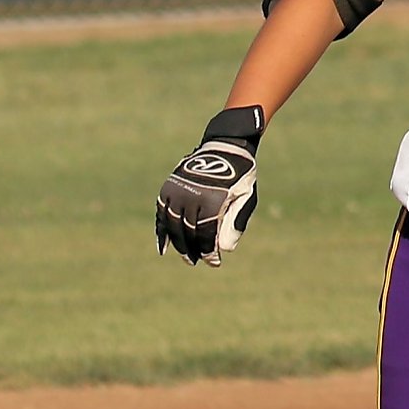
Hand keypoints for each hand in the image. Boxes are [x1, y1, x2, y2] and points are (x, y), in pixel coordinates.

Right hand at [155, 106, 263, 266]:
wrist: (224, 146)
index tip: (213, 262)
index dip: (209, 251)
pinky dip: (161, 231)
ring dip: (178, 243)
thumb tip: (225, 249)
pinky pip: (161, 213)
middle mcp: (191, 195)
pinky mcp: (169, 187)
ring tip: (186, 257)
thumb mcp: (246, 197)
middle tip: (197, 261)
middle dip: (193, 250)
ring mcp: (177, 190)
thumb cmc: (240, 175)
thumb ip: (236, 223)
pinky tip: (163, 248)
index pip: (206, 234)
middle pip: (188, 231)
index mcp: (212, 199)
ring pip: (173, 224)